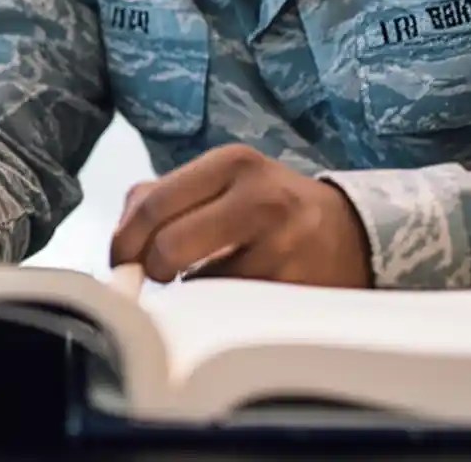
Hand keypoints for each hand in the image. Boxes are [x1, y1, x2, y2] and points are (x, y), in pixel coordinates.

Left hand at [110, 144, 372, 287]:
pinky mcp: (296, 288)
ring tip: (198, 281)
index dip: (124, 240)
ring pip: (197, 283)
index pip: (153, 204)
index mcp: (232, 163)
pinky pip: (229, 308)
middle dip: (149, 270)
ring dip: (184, 292)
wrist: (350, 234)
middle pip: (169, 245)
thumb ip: (161, 198)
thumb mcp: (220, 183)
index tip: (120, 259)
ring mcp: (283, 245)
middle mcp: (261, 197)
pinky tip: (228, 297)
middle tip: (154, 276)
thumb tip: (119, 241)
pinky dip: (216, 308)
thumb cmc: (266, 208)